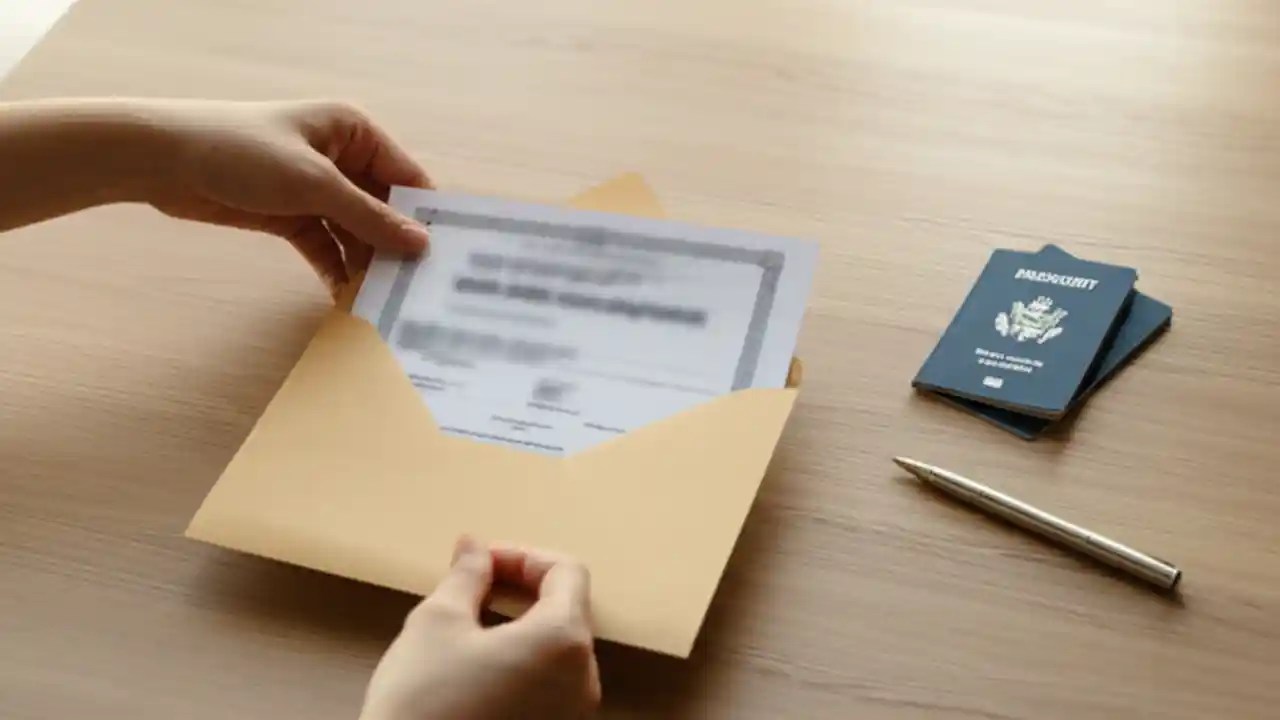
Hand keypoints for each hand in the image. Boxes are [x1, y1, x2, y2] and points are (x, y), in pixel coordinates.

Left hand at [149, 99, 431, 290]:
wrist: (162, 160)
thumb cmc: (243, 152)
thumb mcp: (314, 185)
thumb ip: (370, 218)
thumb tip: (421, 245)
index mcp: (354, 132)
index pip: (405, 177)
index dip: (426, 215)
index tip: (448, 257)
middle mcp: (340, 158)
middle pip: (382, 208)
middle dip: (395, 245)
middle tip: (421, 290)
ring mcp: (314, 189)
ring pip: (354, 231)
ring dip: (365, 263)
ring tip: (387, 302)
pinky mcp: (290, 215)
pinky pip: (325, 245)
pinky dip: (335, 268)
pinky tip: (347, 298)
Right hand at [360, 537, 600, 719]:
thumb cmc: (423, 705)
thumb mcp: (436, 624)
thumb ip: (466, 576)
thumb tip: (474, 547)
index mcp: (563, 641)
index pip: (567, 573)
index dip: (523, 557)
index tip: (482, 564)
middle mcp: (584, 681)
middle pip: (567, 612)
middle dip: (523, 591)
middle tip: (473, 589)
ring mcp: (573, 717)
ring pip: (559, 653)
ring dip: (523, 629)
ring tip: (471, 632)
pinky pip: (551, 688)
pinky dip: (524, 667)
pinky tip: (480, 674)